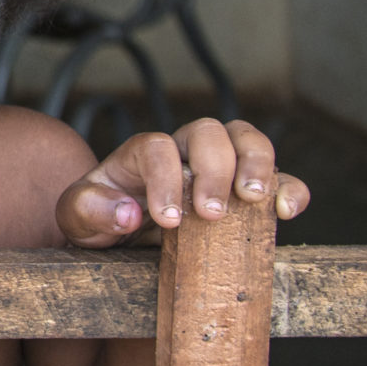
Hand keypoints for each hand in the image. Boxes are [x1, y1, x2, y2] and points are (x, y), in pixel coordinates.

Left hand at [56, 118, 308, 247]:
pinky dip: (288, 187)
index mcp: (139, 153)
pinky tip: (286, 209)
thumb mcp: (78, 218)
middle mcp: (182, 150)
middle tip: (211, 213)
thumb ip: (89, 210)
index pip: (156, 148)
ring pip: (245, 139)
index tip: (169, 220)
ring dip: (257, 165)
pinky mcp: (245, 190)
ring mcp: (218, 166)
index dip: (166, 179)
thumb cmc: (100, 218)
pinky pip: (278, 176)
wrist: (119, 233)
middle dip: (214, 169)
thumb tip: (128, 212)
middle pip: (207, 131)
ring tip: (253, 200)